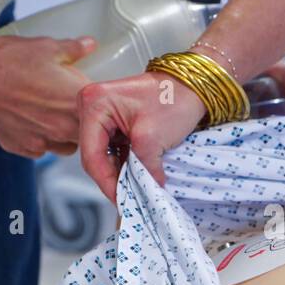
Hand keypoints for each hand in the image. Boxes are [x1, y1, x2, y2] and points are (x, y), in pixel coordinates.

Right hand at [0, 28, 96, 156]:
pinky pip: (39, 150)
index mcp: (74, 104)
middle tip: (75, 108)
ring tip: (53, 115)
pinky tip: (31, 121)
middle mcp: (60, 128)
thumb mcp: (46, 47)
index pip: (103, 116)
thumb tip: (88, 45)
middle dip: (86, 124)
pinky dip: (40, 140)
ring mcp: (40, 141)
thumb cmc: (4, 61)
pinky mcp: (19, 147)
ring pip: (65, 147)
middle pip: (88, 136)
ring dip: (65, 135)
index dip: (103, 110)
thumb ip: (73, 49)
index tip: (100, 104)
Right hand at [77, 72, 204, 202]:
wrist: (193, 84)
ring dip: (119, 173)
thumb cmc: (174, 98)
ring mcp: (102, 114)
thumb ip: (142, 168)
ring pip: (104, 155)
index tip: (120, 200)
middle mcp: (92, 106)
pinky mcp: (114, 121)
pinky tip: (136, 175)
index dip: (106, 182)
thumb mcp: (153, 137)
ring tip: (135, 189)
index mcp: (94, 103)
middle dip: (112, 178)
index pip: (91, 154)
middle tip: (128, 198)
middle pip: (94, 155)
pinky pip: (114, 149)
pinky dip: (125, 164)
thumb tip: (142, 191)